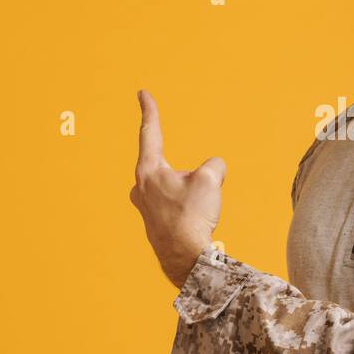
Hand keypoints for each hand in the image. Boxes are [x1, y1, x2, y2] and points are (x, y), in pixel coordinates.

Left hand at [128, 89, 225, 288]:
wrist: (187, 259)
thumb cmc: (193, 217)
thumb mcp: (211, 179)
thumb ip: (214, 164)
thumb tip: (213, 170)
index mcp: (148, 170)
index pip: (150, 132)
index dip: (149, 111)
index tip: (142, 94)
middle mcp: (140, 187)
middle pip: (172, 167)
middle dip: (191, 177)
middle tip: (202, 197)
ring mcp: (144, 207)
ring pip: (178, 188)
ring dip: (193, 196)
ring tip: (201, 215)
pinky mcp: (153, 224)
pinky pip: (179, 207)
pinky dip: (190, 211)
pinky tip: (196, 225)